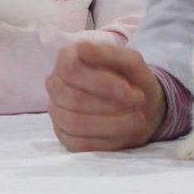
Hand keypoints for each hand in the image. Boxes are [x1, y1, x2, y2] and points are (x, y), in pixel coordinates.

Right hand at [46, 42, 165, 151]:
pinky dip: (108, 141)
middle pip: (73, 98)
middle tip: (138, 104)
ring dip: (113, 124)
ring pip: (74, 122)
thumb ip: (110, 53)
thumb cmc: (131, 78)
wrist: (139, 104)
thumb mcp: (131, 61)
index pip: (71, 70)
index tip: (128, 90)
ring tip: (136, 119)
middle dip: (112, 105)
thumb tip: (82, 49)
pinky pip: (80, 144)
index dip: (101, 82)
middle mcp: (55, 84)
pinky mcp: (64, 135)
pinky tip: (125, 133)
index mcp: (66, 59)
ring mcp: (56, 111)